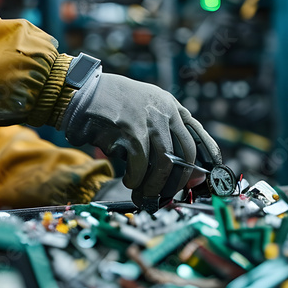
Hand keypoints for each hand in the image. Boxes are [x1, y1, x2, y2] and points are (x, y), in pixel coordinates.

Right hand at [62, 72, 219, 211]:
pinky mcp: (131, 129)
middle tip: (164, 194)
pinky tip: (129, 181)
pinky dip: (136, 179)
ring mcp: (149, 119)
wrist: (80, 93)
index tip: (205, 177)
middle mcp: (164, 110)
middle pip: (185, 154)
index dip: (207, 158)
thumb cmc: (108, 106)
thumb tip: (176, 173)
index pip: (198, 134)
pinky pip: (141, 164)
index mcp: (169, 105)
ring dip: (154, 185)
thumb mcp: (142, 110)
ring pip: (164, 163)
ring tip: (143, 193)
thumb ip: (158, 134)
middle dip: (177, 181)